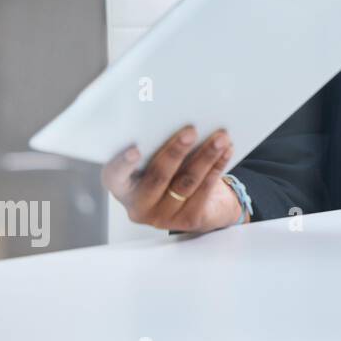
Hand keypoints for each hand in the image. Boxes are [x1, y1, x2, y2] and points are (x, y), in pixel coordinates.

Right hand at [102, 125, 243, 232]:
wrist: (200, 206)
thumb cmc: (172, 176)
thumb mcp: (157, 163)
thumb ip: (156, 149)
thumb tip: (175, 119)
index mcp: (124, 188)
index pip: (114, 177)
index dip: (123, 164)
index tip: (135, 149)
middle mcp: (139, 206)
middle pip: (158, 177)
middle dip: (176, 150)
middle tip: (191, 131)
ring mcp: (164, 217)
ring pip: (186, 182)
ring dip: (206, 156)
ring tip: (220, 137)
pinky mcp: (189, 221)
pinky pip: (205, 189)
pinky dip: (217, 166)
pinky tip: (226, 151)